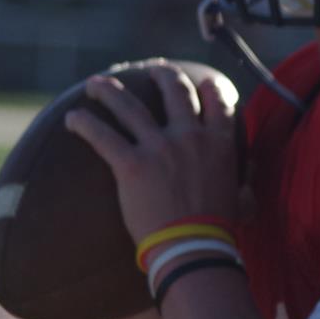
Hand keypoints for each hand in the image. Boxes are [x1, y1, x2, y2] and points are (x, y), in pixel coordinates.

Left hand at [64, 61, 241, 242]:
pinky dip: (85, 125)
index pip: (219, 101)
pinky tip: (71, 119)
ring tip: (97, 83)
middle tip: (152, 69)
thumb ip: (243, 185)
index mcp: (219, 144)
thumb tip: (248, 182)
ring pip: (130, 106)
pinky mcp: (131, 164)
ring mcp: (159, 148)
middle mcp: (190, 137)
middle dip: (162, 75)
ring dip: (111, 91)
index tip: (201, 81)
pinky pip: (103, 136)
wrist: (192, 249)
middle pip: (175, 90)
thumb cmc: (218, 232)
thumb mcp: (241, 203)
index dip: (210, 87)